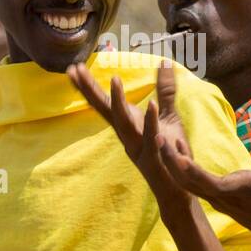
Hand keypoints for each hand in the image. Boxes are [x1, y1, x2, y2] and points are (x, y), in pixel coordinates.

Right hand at [67, 60, 190, 207]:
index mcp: (128, 125)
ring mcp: (138, 147)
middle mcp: (127, 136)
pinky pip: (151, 138)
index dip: (88, 87)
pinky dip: (151, 122)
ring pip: (124, 123)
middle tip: (75, 69)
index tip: (73, 68)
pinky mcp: (155, 157)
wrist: (177, 188)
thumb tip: (163, 62)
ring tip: (115, 79)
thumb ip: (165, 90)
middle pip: (105, 110)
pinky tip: (150, 104)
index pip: (104, 103)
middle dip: (90, 90)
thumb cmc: (171, 152)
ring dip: (118, 102)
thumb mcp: (168, 116)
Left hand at [157, 113, 250, 250]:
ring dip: (175, 167)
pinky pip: (198, 190)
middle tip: (156, 137)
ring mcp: (224, 204)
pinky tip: (180, 157)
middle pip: (190, 184)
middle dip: (171, 162)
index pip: (209, 182)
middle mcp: (228, 199)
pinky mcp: (224, 205)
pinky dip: (186, 173)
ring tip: (163, 142)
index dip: (190, 170)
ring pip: (191, 188)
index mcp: (245, 190)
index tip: (174, 155)